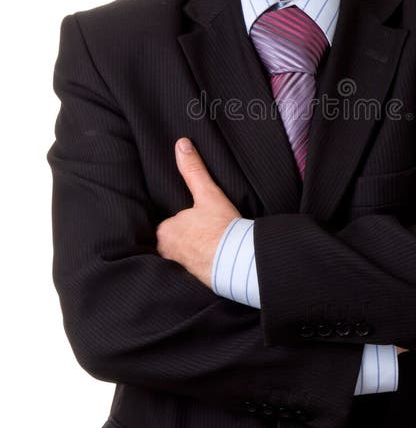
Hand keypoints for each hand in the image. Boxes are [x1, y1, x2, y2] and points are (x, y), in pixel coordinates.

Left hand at [155, 138, 239, 287]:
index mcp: (165, 232)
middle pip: (173, 243)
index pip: (169, 226)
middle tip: (205, 237)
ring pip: (182, 258)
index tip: (198, 224)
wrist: (240, 260)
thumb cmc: (222, 228)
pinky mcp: (192, 283)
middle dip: (185, 241)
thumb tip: (181, 144)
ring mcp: (179, 269)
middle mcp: (166, 253)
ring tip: (209, 251)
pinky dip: (199, 269)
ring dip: (192, 256)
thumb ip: (193, 170)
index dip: (184, 223)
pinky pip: (191, 273)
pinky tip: (212, 265)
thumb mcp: (208, 194)